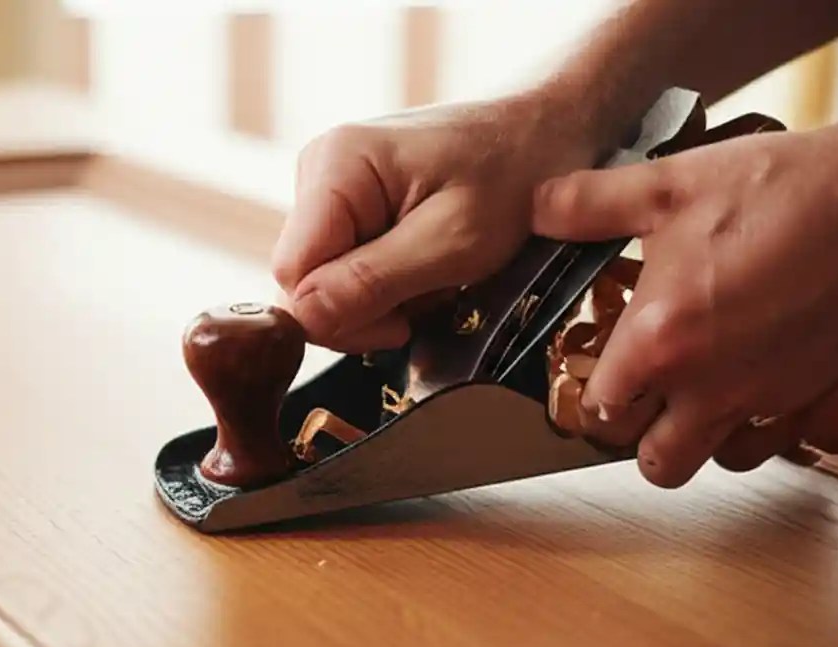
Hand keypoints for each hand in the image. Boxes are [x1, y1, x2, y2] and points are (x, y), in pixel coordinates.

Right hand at [271, 92, 605, 352]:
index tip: (400, 320)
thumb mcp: (453, 241)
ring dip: (381, 301)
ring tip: (436, 276)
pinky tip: (426, 269)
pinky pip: (345, 272)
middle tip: (432, 294)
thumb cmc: (514, 176)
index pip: (291, 272)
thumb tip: (301, 318)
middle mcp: (318, 173)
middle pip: (303, 282)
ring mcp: (330, 192)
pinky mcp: (347, 210)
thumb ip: (372, 281)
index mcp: (335, 166)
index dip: (336, 314)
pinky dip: (387, 287)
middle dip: (365, 309)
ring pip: (325, 284)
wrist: (546, 135)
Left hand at [533, 116, 837, 487]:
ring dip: (706, 439)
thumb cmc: (785, 189)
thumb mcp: (670, 184)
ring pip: (725, 462)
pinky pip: (797, 444)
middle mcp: (715, 385)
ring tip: (699, 395)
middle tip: (641, 396)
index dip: (592, 394)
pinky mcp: (828, 394)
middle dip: (639, 435)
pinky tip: (767, 389)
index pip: (600, 408)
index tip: (600, 372)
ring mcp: (775, 397)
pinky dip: (779, 430)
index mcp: (662, 341)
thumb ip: (589, 204)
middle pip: (656, 460)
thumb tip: (536, 208)